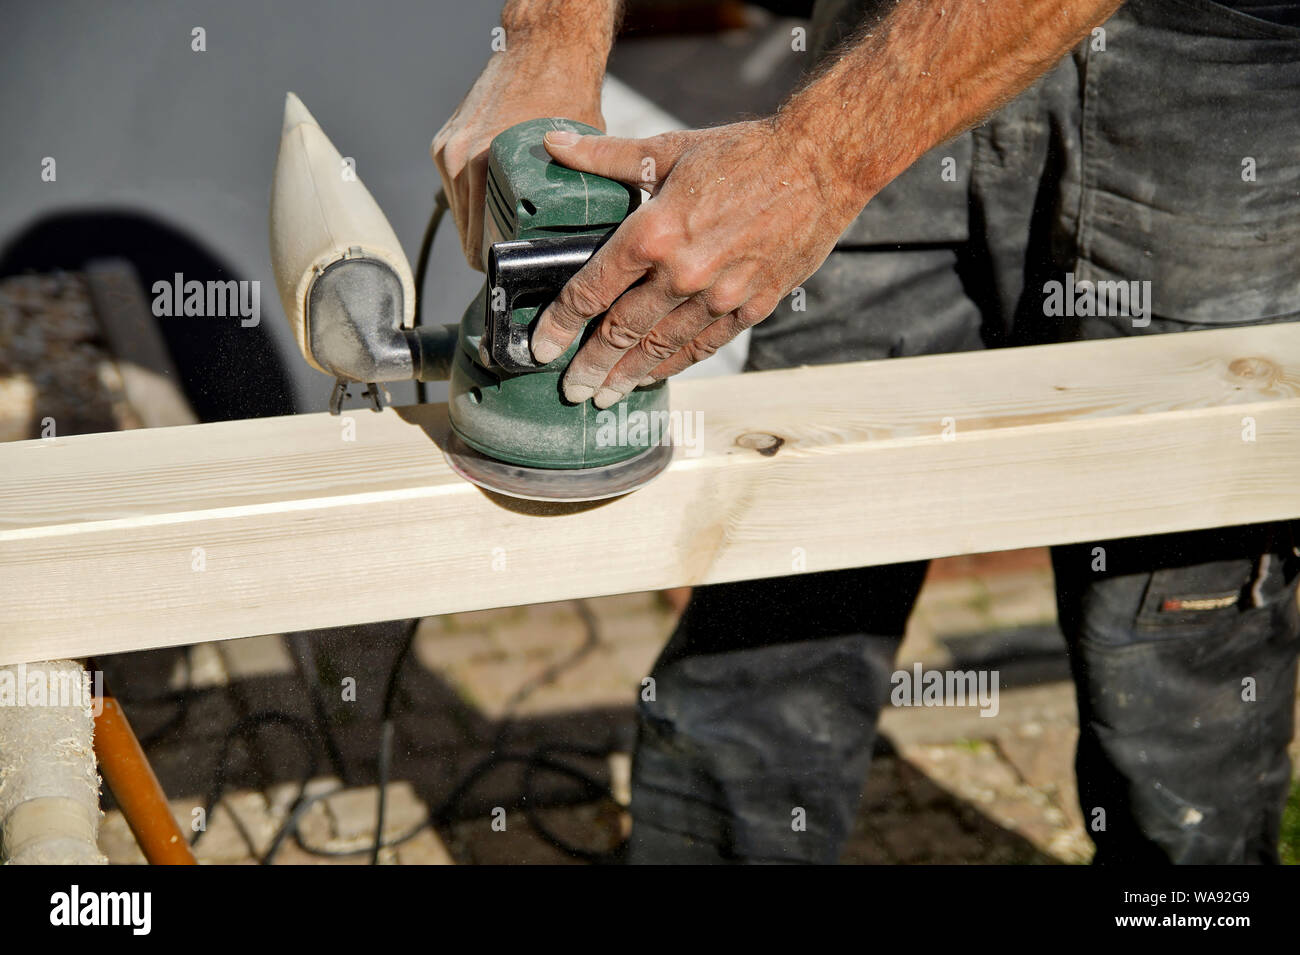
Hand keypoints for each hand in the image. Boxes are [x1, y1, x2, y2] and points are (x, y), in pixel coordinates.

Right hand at [432, 48, 603, 269]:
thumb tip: (594, 241)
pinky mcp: (444, 143)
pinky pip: (457, 190)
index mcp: (483, 165)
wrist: (543, 46)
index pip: (479, 244)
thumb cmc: (565, 93)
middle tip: (521, 260)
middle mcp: (457, 158)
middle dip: (492, 250)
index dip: (501, 265)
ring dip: (482, 226)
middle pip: (467, 234)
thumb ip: (578, 198)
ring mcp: (447, 150)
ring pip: (460, 213)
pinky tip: (500, 202)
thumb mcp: (580, 157)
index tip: (518, 274)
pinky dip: (476, 200)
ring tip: (512, 234)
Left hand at [532, 120, 862, 406]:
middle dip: (591, 366)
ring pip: (660, 346)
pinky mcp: (753, 306)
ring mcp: (720, 295)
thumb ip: (604, 156)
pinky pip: (703, 345)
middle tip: (572, 388)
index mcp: (654, 233)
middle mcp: (682, 273)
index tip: (541, 348)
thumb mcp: (667, 148)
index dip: (561, 324)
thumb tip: (552, 143)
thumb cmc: (743, 152)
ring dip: (628, 375)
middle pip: (622, 331)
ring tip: (605, 396)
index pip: (592, 290)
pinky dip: (674, 363)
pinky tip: (654, 376)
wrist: (820, 165)